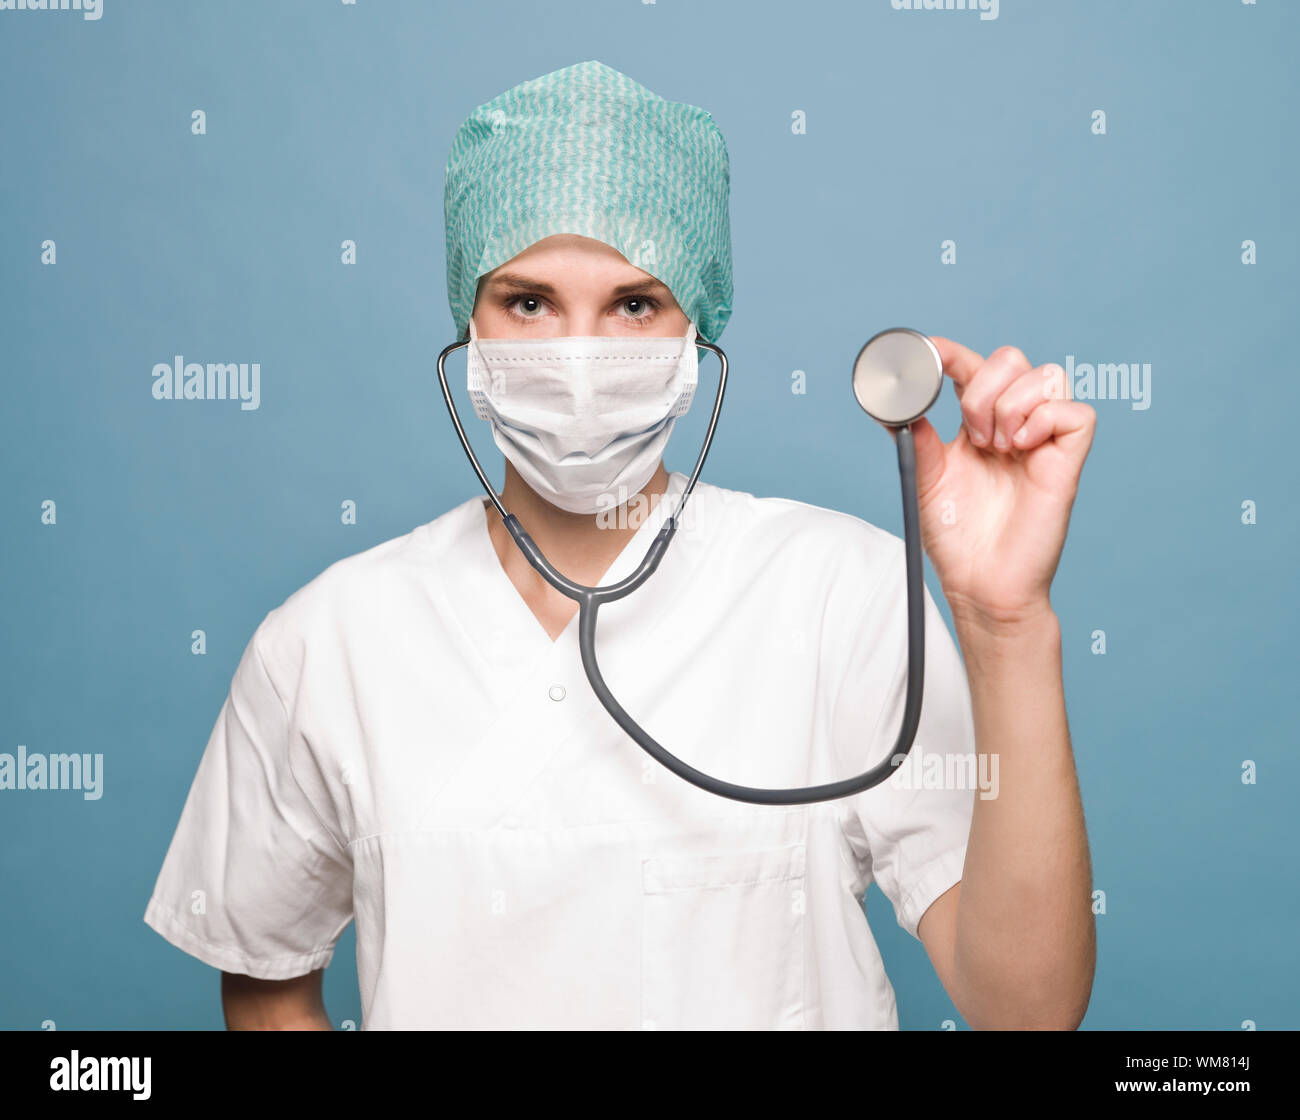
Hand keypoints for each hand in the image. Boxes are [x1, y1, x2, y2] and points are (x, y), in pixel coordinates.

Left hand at [894, 339, 1095, 626]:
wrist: (979, 583)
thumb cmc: (957, 537)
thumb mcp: (925, 477)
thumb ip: (915, 436)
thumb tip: (897, 401)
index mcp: (977, 425)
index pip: (973, 368)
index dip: (952, 353)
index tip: (930, 353)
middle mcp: (1013, 425)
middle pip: (1012, 359)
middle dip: (982, 388)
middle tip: (971, 437)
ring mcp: (1042, 441)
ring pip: (1047, 375)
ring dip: (1011, 404)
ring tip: (995, 449)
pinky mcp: (1067, 461)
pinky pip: (1076, 411)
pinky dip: (1044, 419)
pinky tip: (1020, 449)